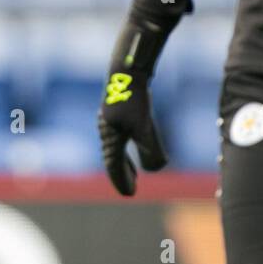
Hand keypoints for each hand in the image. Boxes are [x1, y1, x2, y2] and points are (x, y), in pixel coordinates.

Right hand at [98, 19, 168, 195]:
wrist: (127, 69)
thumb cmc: (134, 99)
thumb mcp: (145, 127)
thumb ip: (151, 151)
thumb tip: (156, 169)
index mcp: (109, 137)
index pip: (113, 165)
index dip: (122, 180)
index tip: (130, 194)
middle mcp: (106, 129)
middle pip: (112, 158)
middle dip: (122, 173)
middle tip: (132, 186)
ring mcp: (110, 118)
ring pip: (116, 146)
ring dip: (124, 160)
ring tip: (134, 169)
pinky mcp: (117, 108)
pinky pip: (120, 134)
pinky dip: (127, 145)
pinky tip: (135, 140)